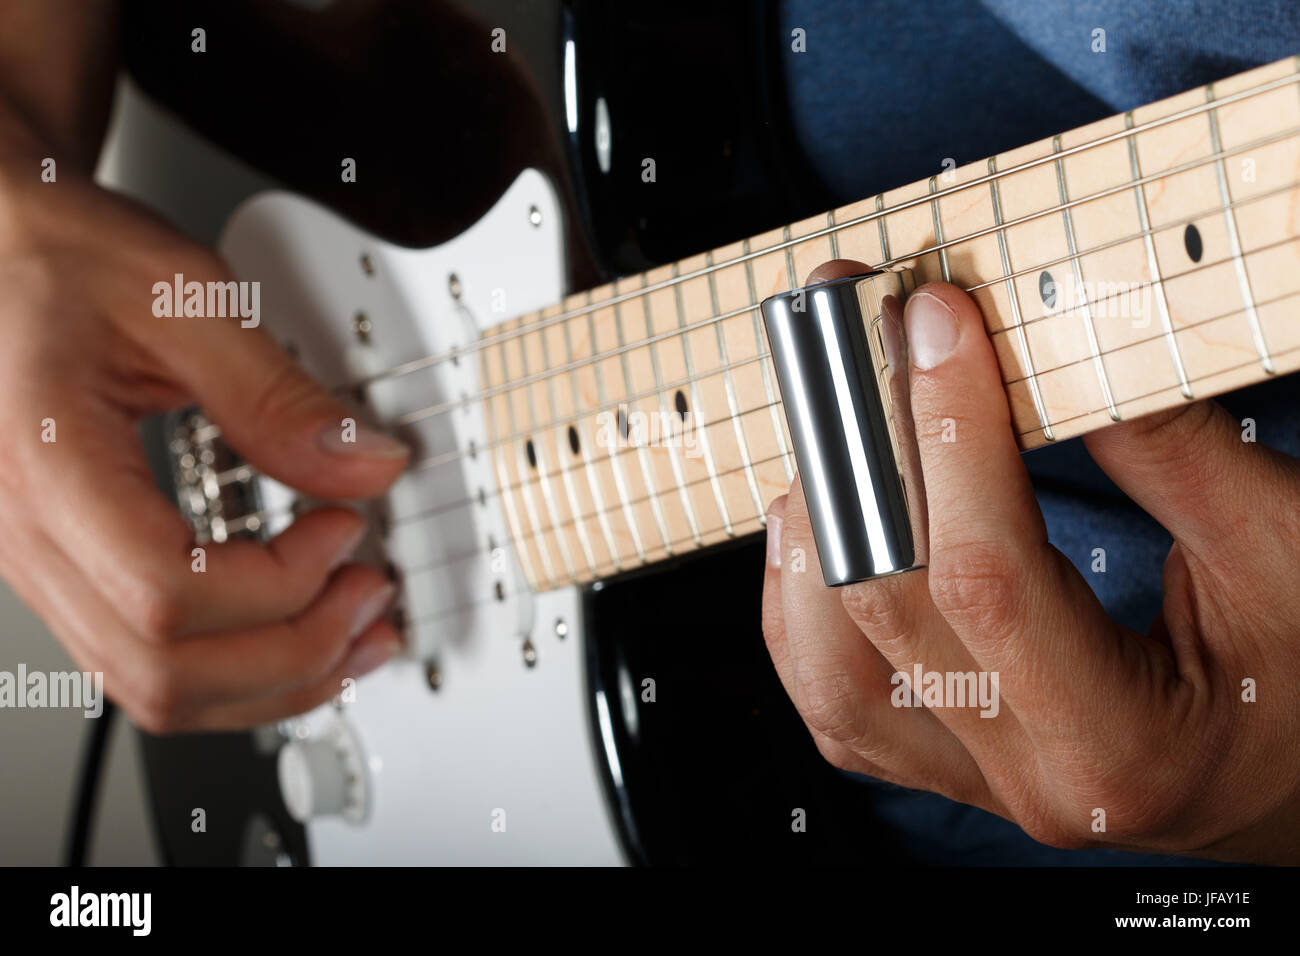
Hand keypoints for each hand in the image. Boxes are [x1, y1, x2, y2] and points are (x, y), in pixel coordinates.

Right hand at [0, 142, 409, 732]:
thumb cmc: (56, 260)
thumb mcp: (180, 297)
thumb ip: (277, 393)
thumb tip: (367, 466)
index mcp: (48, 467)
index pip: (169, 594)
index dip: (279, 586)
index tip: (344, 530)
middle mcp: (29, 537)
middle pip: (167, 671)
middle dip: (294, 654)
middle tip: (370, 598)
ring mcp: (43, 565)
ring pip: (157, 689)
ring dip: (273, 681)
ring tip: (353, 634)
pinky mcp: (70, 569)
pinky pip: (150, 661)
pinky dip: (237, 668)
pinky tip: (293, 633)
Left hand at [762, 261, 1299, 862]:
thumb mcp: (1280, 553)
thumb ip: (1171, 454)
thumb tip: (1060, 338)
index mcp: (1121, 743)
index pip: (988, 572)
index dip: (949, 433)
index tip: (933, 321)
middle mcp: (1031, 779)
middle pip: (890, 605)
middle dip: (861, 452)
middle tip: (852, 338)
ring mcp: (977, 781)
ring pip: (833, 665)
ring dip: (815, 533)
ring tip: (829, 424)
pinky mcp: (951, 767)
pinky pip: (837, 699)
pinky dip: (802, 606)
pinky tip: (810, 525)